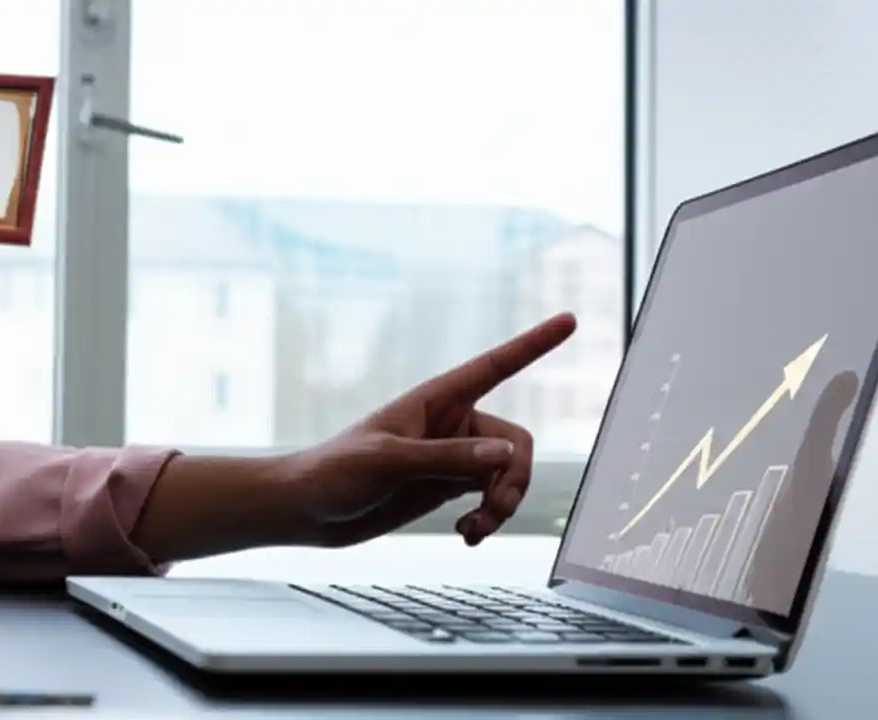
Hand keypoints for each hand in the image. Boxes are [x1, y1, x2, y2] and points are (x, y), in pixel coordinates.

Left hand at [287, 313, 576, 547]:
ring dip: (502, 505)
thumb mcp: (386, 462)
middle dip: (512, 479)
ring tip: (473, 530)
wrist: (308, 511)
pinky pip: (492, 498)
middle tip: (490, 510)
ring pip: (509, 473)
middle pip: (515, 442)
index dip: (534, 344)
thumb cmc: (334, 473)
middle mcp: (452, 423)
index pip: (495, 365)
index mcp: (435, 400)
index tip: (570, 320)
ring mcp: (453, 457)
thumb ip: (446, 458)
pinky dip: (489, 518)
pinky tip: (467, 534)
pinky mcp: (448, 487)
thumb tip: (503, 453)